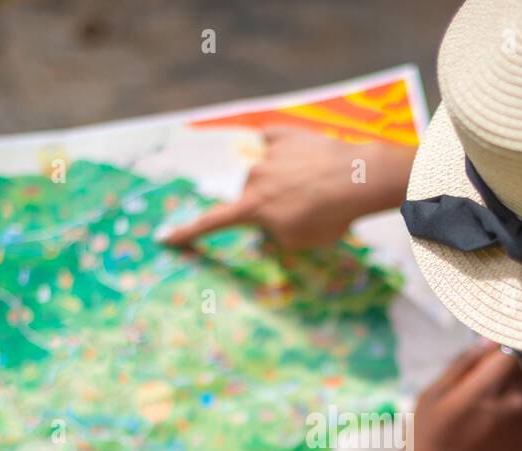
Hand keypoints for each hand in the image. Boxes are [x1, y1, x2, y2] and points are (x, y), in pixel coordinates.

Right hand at [160, 127, 414, 250]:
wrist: (356, 179)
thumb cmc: (329, 218)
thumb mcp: (300, 242)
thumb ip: (277, 235)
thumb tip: (271, 223)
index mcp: (252, 208)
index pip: (212, 224)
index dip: (188, 233)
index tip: (165, 237)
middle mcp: (253, 178)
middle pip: (249, 194)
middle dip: (266, 204)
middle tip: (301, 212)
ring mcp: (269, 154)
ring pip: (265, 170)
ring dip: (282, 179)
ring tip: (315, 187)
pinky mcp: (287, 136)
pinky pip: (275, 140)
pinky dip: (282, 147)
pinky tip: (299, 152)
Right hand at [400, 345, 521, 450]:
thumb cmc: (428, 445)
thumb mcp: (430, 397)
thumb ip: (462, 365)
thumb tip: (487, 340)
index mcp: (490, 387)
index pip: (510, 348)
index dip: (496, 350)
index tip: (484, 358)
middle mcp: (517, 403)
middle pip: (517, 373)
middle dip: (498, 378)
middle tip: (472, 399)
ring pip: (520, 398)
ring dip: (504, 402)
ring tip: (477, 426)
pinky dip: (510, 425)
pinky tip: (488, 443)